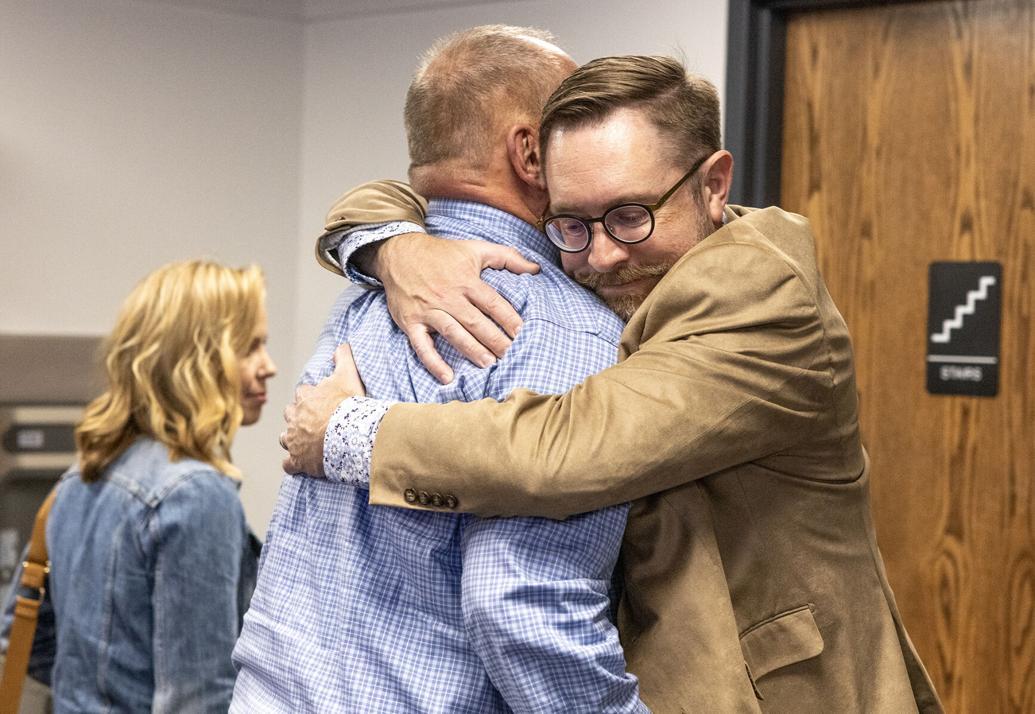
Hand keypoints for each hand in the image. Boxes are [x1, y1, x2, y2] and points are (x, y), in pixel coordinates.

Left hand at [281, 344, 365, 475]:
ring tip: (306, 443)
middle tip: (315, 422)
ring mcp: (294, 440)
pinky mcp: (298, 460)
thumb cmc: (347, 405)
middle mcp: (294, 418)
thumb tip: (342, 345)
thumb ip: (343, 358)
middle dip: (298, 418)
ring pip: (285, 439)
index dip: (311, 398)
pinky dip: (293, 464)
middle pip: (290, 415)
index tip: (321, 402)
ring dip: (293, 440)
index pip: (302, 394)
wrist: (346, 435)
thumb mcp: (348, 376)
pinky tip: (301, 464)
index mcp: (305, 398)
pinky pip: (289, 465)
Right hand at [368, 232, 539, 383]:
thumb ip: (507, 257)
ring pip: (453, 333)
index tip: (523, 334)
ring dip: (471, 350)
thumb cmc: (441, 254)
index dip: (509, 319)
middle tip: (512, 355)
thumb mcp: (475, 248)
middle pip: (476, 322)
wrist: (398, 253)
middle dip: (495, 340)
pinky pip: (422, 346)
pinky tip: (447, 377)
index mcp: (466, 280)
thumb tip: (535, 269)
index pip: (493, 303)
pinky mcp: (411, 322)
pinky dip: (433, 362)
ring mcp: (428, 311)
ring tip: (489, 364)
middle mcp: (448, 296)